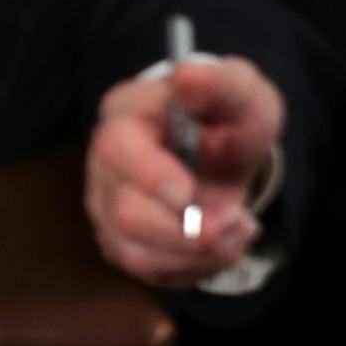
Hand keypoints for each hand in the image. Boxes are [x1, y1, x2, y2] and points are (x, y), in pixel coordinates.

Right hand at [85, 49, 284, 286]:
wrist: (226, 149)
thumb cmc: (227, 116)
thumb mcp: (240, 91)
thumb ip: (220, 82)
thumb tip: (187, 73)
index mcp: (126, 114)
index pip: (118, 148)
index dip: (152, 176)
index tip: (190, 194)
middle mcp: (106, 165)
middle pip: (126, 214)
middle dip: (188, 230)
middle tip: (239, 221)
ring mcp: (107, 207)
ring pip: (136, 252)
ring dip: (198, 253)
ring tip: (240, 230)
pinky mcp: (121, 241)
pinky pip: (150, 272)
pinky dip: (196, 267)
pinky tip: (224, 244)